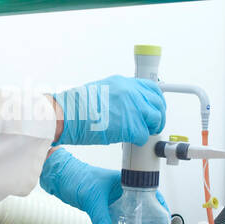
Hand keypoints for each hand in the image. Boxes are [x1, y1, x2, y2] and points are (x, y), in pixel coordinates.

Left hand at [41, 149, 168, 223]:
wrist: (60, 177)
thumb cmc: (76, 177)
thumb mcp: (92, 199)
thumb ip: (101, 219)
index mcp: (126, 181)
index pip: (150, 194)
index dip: (160, 208)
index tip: (164, 223)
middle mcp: (123, 191)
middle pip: (145, 208)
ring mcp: (115, 200)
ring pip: (134, 216)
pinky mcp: (106, 208)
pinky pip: (119, 221)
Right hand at [49, 75, 165, 146]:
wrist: (66, 115)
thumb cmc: (76, 107)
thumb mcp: (102, 91)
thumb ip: (120, 96)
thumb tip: (130, 107)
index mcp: (123, 83)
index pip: (152, 89)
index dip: (156, 101)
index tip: (156, 109)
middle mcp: (131, 92)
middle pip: (158, 104)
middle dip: (157, 117)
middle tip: (152, 126)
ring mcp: (133, 108)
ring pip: (155, 119)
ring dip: (150, 129)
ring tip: (140, 134)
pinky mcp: (131, 126)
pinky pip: (144, 136)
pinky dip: (138, 141)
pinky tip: (129, 140)